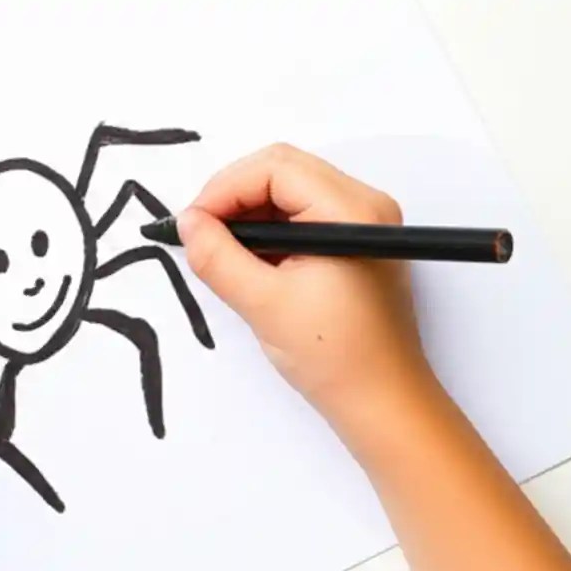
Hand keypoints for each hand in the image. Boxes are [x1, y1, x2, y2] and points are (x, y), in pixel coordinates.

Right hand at [179, 143, 429, 416]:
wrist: (383, 402)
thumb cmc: (337, 357)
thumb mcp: (264, 304)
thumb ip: (218, 257)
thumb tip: (188, 223)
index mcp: (351, 212)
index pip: (274, 168)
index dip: (223, 189)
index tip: (191, 225)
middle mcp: (364, 206)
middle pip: (282, 171)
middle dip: (232, 197)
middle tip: (199, 234)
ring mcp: (363, 224)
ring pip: (289, 192)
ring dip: (248, 214)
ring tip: (221, 253)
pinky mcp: (354, 244)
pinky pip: (302, 216)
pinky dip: (268, 231)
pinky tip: (248, 263)